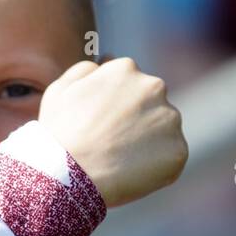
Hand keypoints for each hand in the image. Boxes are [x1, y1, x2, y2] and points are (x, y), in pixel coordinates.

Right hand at [37, 57, 187, 207]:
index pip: (129, 84)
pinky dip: (156, 166)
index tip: (102, 124)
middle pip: (151, 104)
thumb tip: (107, 60)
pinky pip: (170, 157)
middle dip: (136, 120)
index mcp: (125, 69)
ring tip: (120, 161)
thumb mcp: (59, 90)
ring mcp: (169, 119)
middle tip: (111, 143)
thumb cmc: (58, 133)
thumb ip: (85, 70)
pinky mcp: (177, 150)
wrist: (69, 175)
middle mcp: (154, 87)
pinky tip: (130, 173)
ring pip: (163, 130)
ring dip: (149, 142)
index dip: (115, 107)